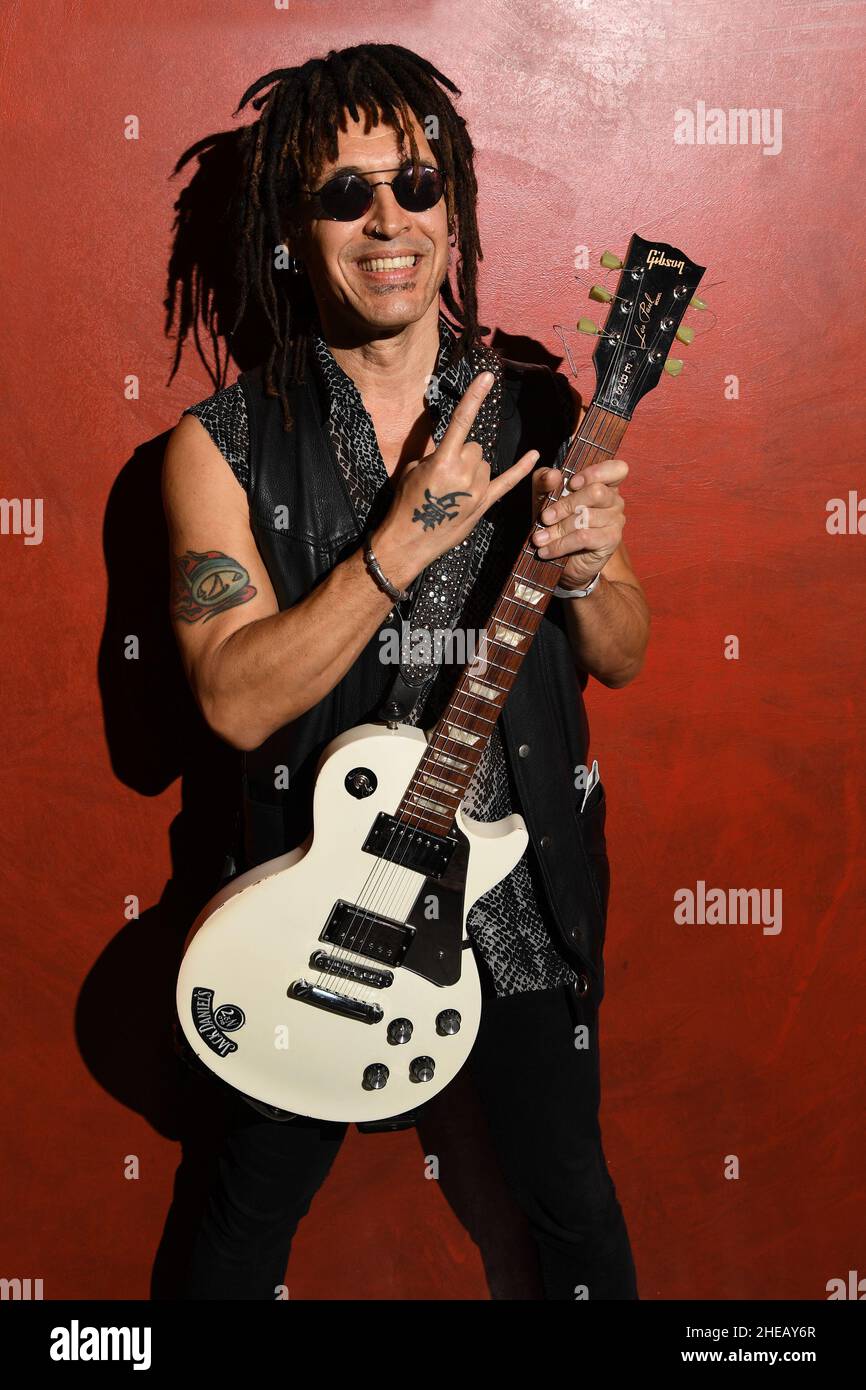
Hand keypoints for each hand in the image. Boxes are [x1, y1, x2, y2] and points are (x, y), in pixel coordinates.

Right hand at [373, 371, 538, 589]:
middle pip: (475, 446)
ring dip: (471, 469)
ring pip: (484, 463)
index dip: (474, 396)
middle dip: (461, 454)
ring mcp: (477, 489)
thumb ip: (433, 453)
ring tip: (452, 491)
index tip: (487, 376)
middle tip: (444, 476)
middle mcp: (465, 472)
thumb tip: (448, 444)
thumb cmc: (406, 504)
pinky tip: (534, 455)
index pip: (462, 421)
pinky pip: (507, 482)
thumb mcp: (413, 470)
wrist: (408, 541)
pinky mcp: (484, 504)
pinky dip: (521, 469)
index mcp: (444, 460)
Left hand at [529, 458, 627, 589]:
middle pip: (596, 492)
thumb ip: (545, 482)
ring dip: (558, 529)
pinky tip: (546, 550)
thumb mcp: (545, 498)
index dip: (595, 473)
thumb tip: (552, 474)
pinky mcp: (611, 540)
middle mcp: (614, 500)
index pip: (617, 469)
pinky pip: (584, 537)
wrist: (565, 561)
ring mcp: (616, 520)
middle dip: (565, 505)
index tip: (572, 483)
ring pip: (586, 517)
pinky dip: (560, 544)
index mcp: (604, 483)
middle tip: (545, 518)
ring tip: (539, 538)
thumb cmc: (557, 523)